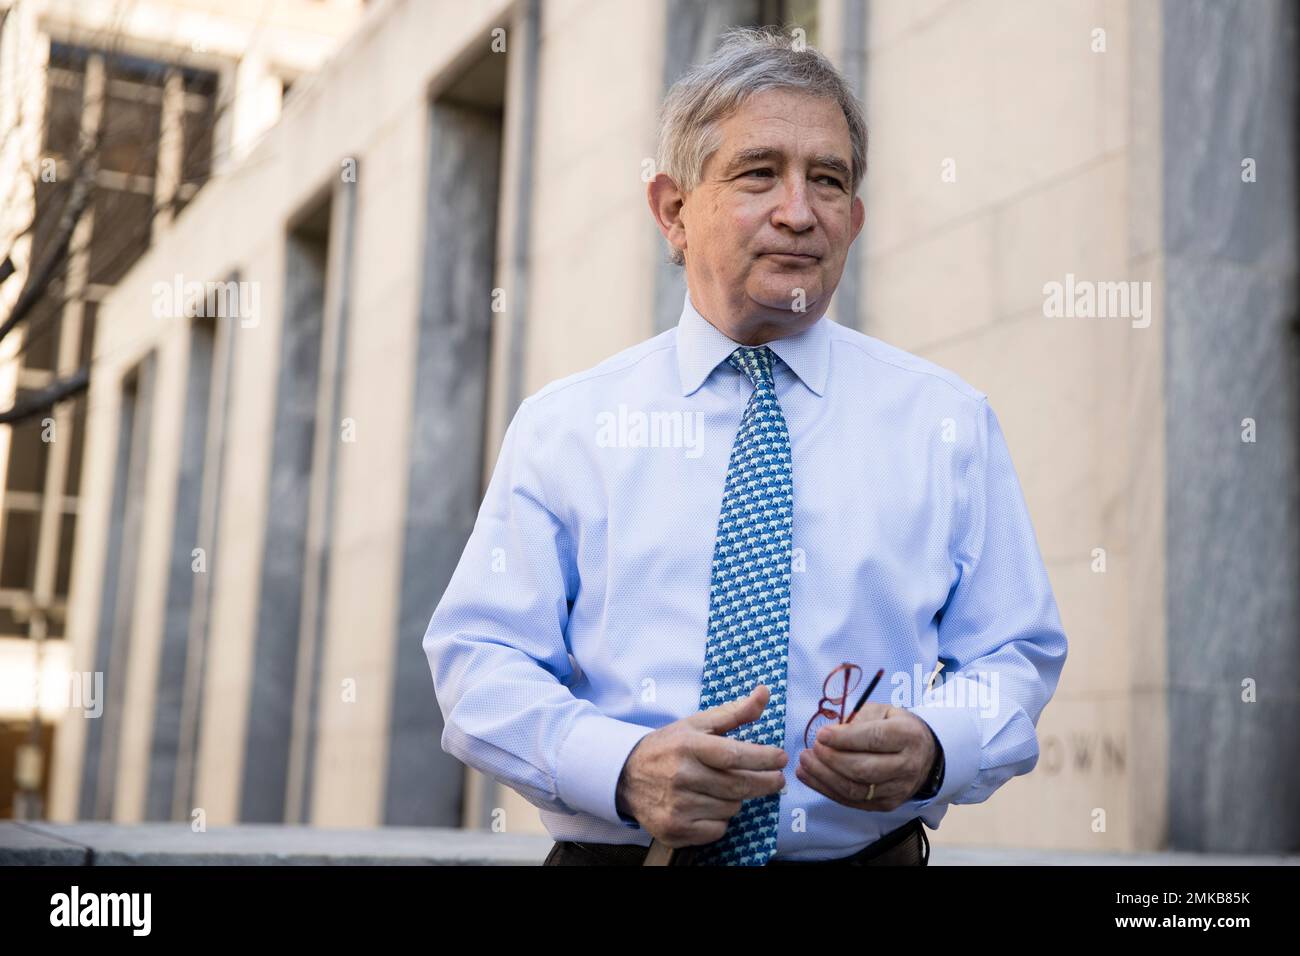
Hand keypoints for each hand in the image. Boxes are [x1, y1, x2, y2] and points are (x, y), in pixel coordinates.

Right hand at [616, 684, 788, 847]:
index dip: (764, 758)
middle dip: (765, 783)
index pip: (735, 755)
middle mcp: (681, 776)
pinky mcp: (674, 829)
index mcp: (688, 746)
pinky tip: (710, 806)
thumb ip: (734, 712)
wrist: (626, 776)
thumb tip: (764, 693)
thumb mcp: (697, 724)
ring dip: (736, 799)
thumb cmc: (669, 747)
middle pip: (738, 785)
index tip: (781, 758)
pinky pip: (717, 829)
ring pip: (731, 808)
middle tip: (778, 779)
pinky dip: (721, 819)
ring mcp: (677, 806)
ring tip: (724, 788)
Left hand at [795, 703, 936, 811]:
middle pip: (864, 769)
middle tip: (810, 749)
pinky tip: (810, 777)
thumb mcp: (883, 711)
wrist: (924, 756)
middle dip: (831, 760)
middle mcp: (907, 765)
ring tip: (804, 764)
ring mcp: (897, 789)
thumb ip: (859, 718)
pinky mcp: (887, 805)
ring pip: (855, 790)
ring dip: (824, 778)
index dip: (844, 738)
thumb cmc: (896, 728)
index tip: (820, 735)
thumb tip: (830, 733)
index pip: (874, 739)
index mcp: (908, 736)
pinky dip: (827, 790)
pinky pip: (852, 801)